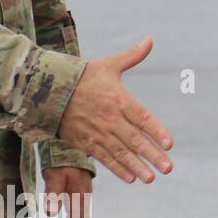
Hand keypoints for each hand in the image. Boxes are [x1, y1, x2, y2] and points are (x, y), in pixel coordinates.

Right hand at [57, 37, 173, 183]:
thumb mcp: (109, 64)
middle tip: (168, 168)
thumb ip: (133, 56)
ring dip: (137, 166)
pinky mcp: (85, 142)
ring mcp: (97, 132)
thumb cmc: (83, 76)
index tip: (170, 144)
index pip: (143, 118)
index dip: (157, 131)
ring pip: (120, 152)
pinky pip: (103, 158)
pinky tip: (130, 178)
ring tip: (151, 178)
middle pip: (134, 140)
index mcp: (119, 99)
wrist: (47, 89)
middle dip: (152, 155)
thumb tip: (150, 40)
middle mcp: (110, 118)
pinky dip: (117, 168)